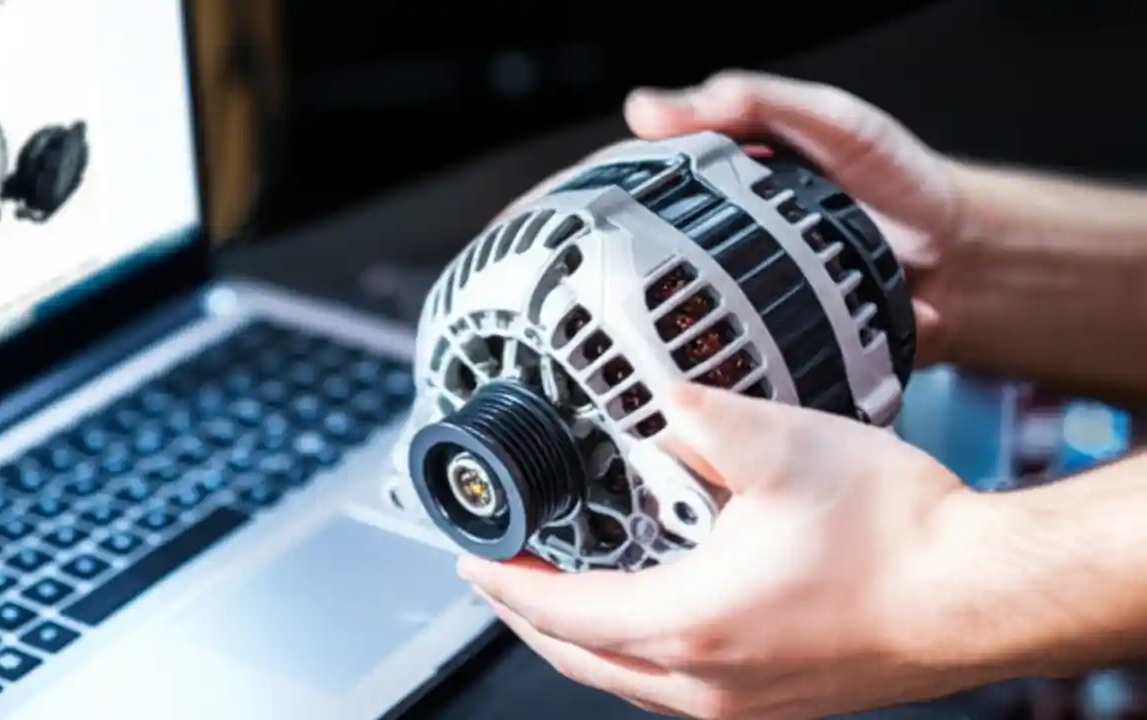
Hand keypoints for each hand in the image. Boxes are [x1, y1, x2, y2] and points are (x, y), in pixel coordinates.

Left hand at [457, 382, 991, 719]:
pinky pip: (673, 686)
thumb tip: (664, 400)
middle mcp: (708, 681)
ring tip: (563, 593)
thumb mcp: (785, 447)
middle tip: (504, 573)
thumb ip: (704, 416)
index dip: (504, 581)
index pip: (560, 610)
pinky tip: (649, 616)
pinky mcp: (774, 701)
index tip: (473, 557)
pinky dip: (636, 651)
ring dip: (582, 637)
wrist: (977, 592)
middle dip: (531, 615)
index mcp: (692, 623)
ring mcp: (742, 702)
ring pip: (623, 678)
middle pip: (579, 656)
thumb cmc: (899, 537)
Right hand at [498, 71, 968, 366]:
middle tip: (519, 302)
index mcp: (719, 182)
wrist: (965, 264)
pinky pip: (706, 359)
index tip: (513, 232)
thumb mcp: (830, 122)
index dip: (559, 209)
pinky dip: (670, 375)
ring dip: (608, 337)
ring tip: (560, 351)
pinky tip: (642, 388)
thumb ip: (752, 104)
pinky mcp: (762, 344)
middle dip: (562, 282)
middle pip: (620, 260)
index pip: (620, 187)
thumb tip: (652, 108)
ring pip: (653, 316)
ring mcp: (735, 296)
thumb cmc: (902, 184)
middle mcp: (716, 243)